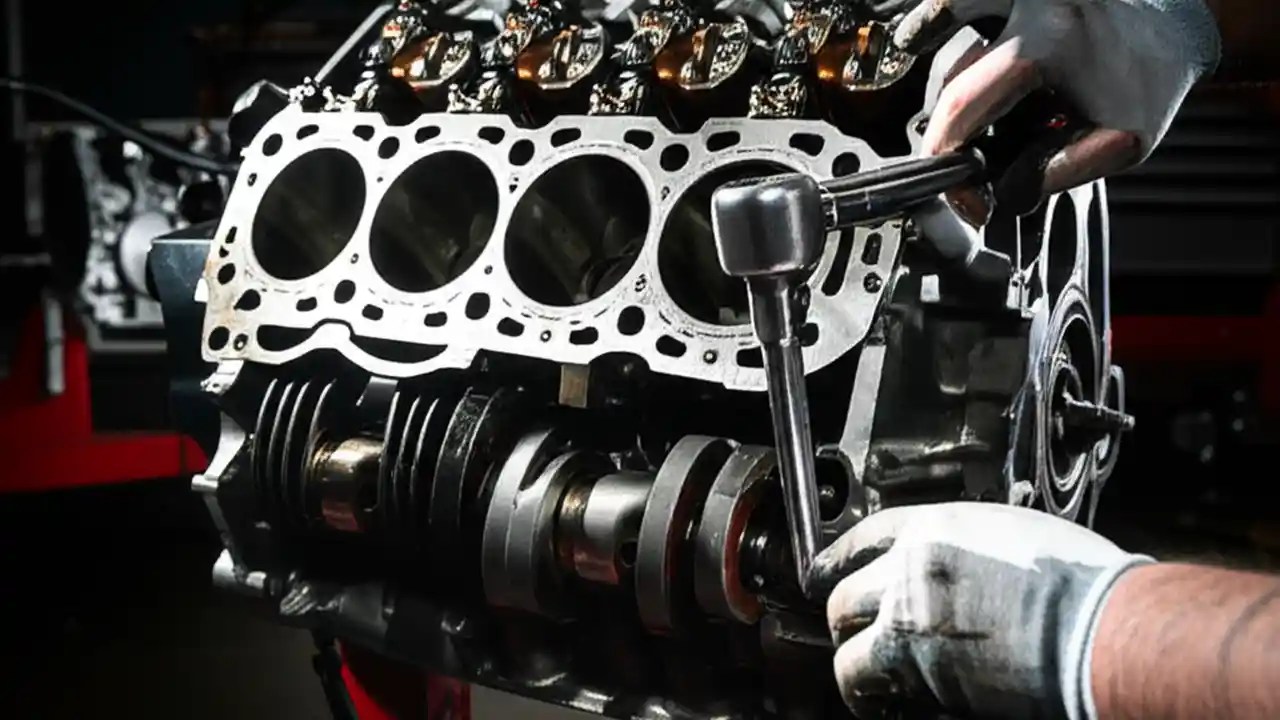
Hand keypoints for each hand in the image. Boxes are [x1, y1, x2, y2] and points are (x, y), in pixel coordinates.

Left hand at [812, 502, 1151, 718]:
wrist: (1102, 633)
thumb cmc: (1085, 589)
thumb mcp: (1019, 539)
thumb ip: (972, 552)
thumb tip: (960, 572)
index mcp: (939, 529)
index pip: (864, 537)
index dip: (840, 558)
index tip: (828, 572)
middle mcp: (912, 567)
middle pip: (844, 592)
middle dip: (848, 616)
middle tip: (857, 632)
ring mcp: (907, 616)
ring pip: (844, 639)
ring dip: (854, 658)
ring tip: (867, 674)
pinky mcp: (910, 665)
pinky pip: (862, 679)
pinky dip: (867, 693)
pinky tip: (882, 700)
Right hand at [872, 0, 1219, 195]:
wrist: (1174, 25)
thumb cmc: (1151, 77)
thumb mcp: (1123, 140)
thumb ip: (1062, 171)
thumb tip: (1005, 193)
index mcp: (1051, 37)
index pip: (966, 100)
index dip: (949, 153)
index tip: (961, 193)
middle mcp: (1027, 2)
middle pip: (950, 78)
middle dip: (948, 132)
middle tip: (965, 171)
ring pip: (950, 50)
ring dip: (950, 95)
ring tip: (973, 129)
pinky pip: (954, 9)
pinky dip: (934, 28)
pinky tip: (920, 44)